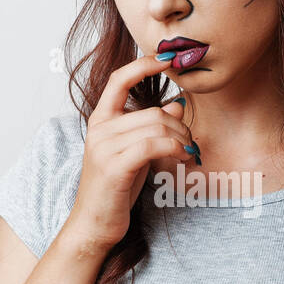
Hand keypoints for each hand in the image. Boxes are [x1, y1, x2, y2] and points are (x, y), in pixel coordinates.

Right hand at [67, 54, 195, 251]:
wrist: (93, 223)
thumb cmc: (115, 189)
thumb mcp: (136, 153)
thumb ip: (152, 128)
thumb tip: (177, 105)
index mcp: (100, 120)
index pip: (120, 80)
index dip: (143, 65)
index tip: (166, 59)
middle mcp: (99, 130)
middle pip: (152, 113)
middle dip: (180, 128)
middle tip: (190, 145)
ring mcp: (104, 148)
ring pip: (157, 128)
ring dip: (181, 141)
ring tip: (188, 155)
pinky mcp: (114, 167)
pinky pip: (152, 145)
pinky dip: (174, 149)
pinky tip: (183, 159)